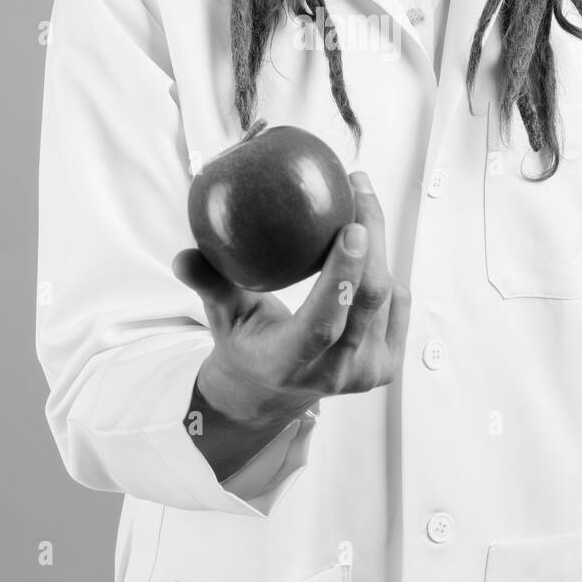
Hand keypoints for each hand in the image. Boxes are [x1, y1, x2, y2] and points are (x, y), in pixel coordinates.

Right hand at [172, 170, 410, 428]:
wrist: (270, 394)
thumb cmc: (244, 344)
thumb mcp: (221, 317)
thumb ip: (207, 284)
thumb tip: (183, 256)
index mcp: (290, 362)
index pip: (323, 323)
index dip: (341, 276)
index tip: (352, 228)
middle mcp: (334, 372)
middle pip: (367, 299)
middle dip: (372, 237)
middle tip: (358, 186)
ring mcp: (365, 373)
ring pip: (386, 296)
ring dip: (378, 245)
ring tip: (359, 201)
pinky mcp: (386, 366)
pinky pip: (398, 304)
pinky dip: (384, 269)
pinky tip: (366, 246)